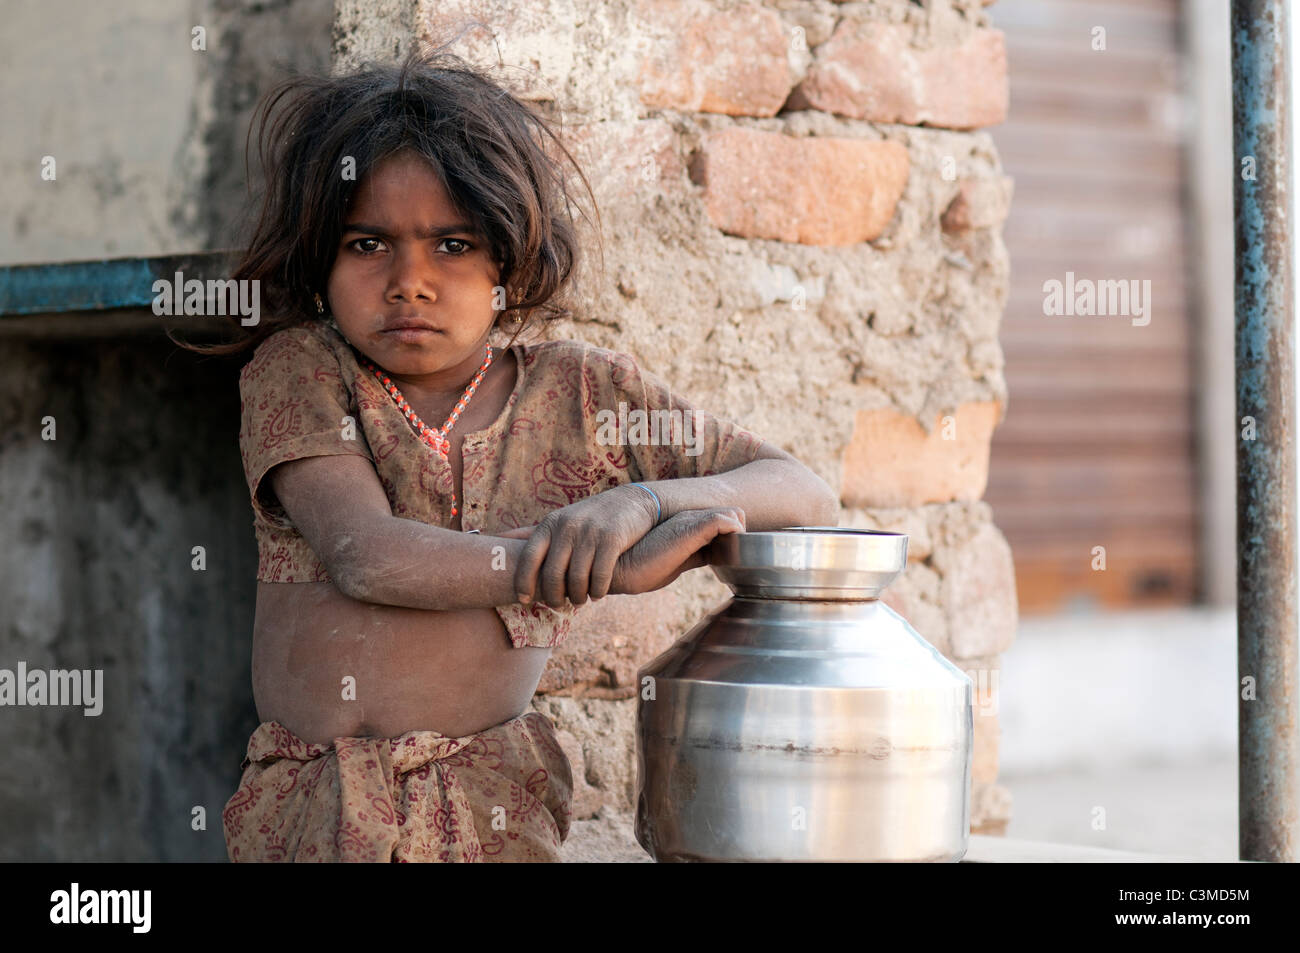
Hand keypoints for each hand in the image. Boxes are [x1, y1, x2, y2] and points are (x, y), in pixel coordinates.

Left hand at [511, 484, 660, 607]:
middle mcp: (567, 527)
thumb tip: (496, 538)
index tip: (523, 600)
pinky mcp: (612, 539)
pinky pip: (600, 575)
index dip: (523, 583)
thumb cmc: (590, 517)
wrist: (633, 502)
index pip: (529, 558)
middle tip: (558, 606)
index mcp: (550, 524)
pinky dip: (597, 591)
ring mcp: (590, 532)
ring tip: (580, 601)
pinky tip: (598, 595)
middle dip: (554, 596)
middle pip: (553, 574)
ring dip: (577, 597)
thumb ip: (533, 532)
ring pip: (577, 579)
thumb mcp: (561, 519)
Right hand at [609, 507, 746, 595]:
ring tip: (742, 553)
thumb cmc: (641, 569)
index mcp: (688, 526)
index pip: (725, 520)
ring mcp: (691, 522)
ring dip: (742, 534)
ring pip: (733, 515)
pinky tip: (734, 552)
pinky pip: (727, 522)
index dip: (736, 535)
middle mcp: (691, 519)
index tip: (740, 553)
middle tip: (747, 553)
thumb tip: (714, 557)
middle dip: (744, 533)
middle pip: (733, 514)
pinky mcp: (691, 529)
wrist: (618, 568)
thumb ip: (694, 555)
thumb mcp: (675, 561)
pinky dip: (736, 534)